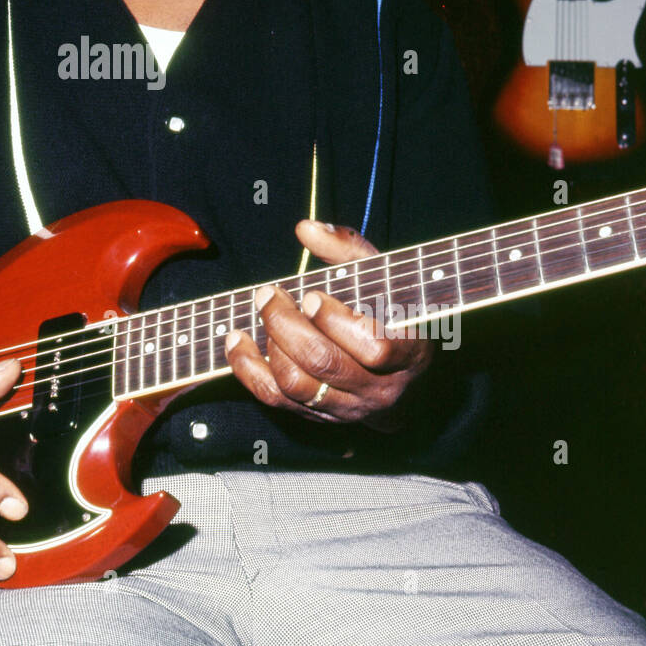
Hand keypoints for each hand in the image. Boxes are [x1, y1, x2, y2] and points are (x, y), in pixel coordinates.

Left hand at [224, 219, 430, 428]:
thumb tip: (306, 229)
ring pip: (296, 384)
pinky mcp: (319, 416)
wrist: (400, 372)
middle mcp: (380, 389)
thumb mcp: (382, 277)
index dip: (336, 321)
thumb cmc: (390, 313)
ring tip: (260, 310)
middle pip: (323, 362)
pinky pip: (276, 400)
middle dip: (286, 323)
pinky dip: (248, 370)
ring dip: (269, 344)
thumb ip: (348, 249)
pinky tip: (236, 341)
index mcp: (409, 354)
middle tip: (268, 293)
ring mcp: (348, 408)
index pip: (374, 348)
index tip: (310, 296)